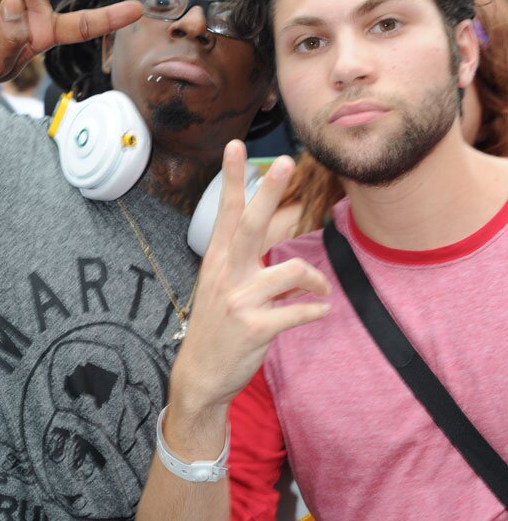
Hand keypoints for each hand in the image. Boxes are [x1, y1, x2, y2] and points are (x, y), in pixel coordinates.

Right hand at [170, 140, 330, 415]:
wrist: (201, 375)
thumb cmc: (218, 327)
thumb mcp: (221, 289)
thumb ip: (245, 263)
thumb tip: (278, 243)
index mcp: (218, 261)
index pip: (225, 213)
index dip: (231, 179)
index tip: (236, 145)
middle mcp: (226, 275)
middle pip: (250, 224)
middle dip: (267, 191)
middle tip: (286, 162)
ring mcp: (239, 300)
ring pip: (291, 272)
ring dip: (316, 281)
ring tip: (319, 290)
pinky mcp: (255, 326)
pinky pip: (299, 310)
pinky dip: (315, 310)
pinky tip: (318, 311)